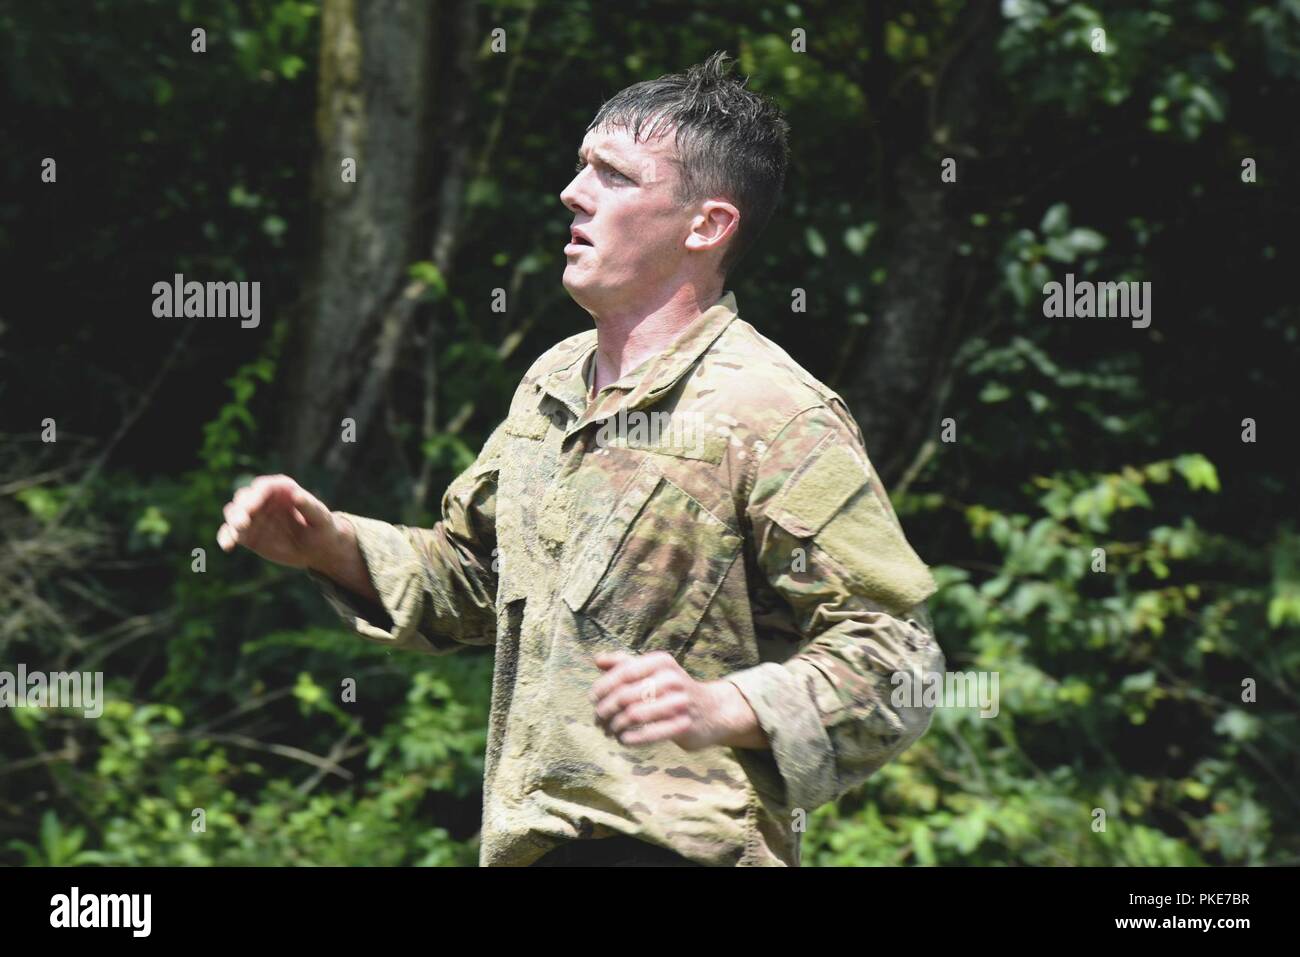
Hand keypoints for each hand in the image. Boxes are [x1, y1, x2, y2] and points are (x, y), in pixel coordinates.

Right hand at [216, 474, 348, 570]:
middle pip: (244, 498)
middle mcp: (263, 499)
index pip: (263, 487)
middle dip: (240, 509)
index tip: (251, 509)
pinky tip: (228, 546)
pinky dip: (226, 537)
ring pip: (234, 514)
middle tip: (243, 523)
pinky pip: (231, 533)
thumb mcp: (321, 519)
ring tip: (238, 533)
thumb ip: (310, 507)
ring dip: (232, 522)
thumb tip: (297, 495)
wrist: (318, 549)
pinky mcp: (247, 533)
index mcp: (282, 488)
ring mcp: (253, 516)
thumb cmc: (323, 529)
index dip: (255, 496)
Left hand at [589, 651, 764, 750]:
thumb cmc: (673, 690)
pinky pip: (648, 734)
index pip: (623, 672)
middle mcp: (672, 678)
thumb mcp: (653, 671)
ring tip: (609, 731)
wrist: (712, 711)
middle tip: (598, 721)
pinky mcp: (684, 725)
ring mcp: (680, 702)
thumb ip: (625, 663)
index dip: (603, 687)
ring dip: (615, 726)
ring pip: (634, 714)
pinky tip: (624, 740)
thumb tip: (597, 659)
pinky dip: (630, 739)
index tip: (593, 699)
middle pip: (625, 695)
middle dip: (606, 710)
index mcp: (661, 661)